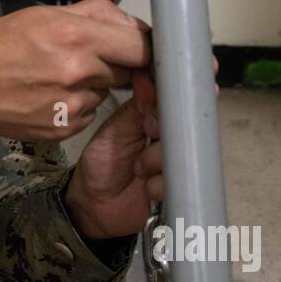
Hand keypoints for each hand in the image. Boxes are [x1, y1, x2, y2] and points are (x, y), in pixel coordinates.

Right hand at [0, 0, 151, 146]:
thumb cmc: (0, 43)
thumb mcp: (46, 14)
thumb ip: (97, 15)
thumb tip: (135, 25)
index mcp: (78, 36)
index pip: (142, 47)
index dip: (146, 48)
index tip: (144, 49)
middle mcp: (80, 73)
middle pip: (127, 72)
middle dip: (114, 64)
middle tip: (85, 58)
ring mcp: (73, 105)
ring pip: (106, 93)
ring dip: (93, 85)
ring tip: (56, 76)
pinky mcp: (65, 129)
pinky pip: (88, 113)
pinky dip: (77, 105)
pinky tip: (49, 95)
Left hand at [64, 49, 219, 238]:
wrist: (94, 203)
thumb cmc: (102, 161)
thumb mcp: (115, 129)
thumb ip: (136, 107)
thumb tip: (149, 77)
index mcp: (156, 118)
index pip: (177, 101)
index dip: (181, 96)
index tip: (183, 91)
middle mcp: (171, 138)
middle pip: (186, 125)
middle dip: (164, 129)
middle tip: (147, 133)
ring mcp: (177, 163)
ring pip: (183, 153)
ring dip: (156, 160)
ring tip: (137, 168)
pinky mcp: (178, 188)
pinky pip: (180, 181)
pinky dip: (159, 184)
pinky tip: (145, 187)